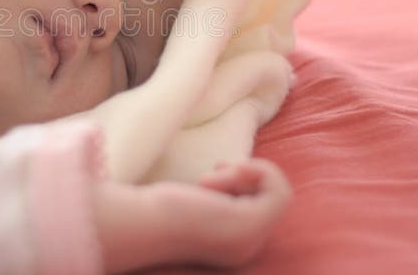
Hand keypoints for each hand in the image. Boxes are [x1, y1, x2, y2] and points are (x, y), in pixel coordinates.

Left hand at [93, 158, 291, 272]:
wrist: (137, 223)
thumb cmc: (150, 209)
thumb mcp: (190, 198)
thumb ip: (212, 193)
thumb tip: (227, 173)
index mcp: (230, 245)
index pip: (261, 209)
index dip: (243, 183)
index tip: (211, 174)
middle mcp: (245, 248)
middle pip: (271, 199)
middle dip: (245, 175)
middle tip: (212, 172)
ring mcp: (250, 240)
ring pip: (279, 194)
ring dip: (248, 172)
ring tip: (211, 177)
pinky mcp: (252, 225)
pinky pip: (280, 191)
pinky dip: (256, 170)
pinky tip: (220, 172)